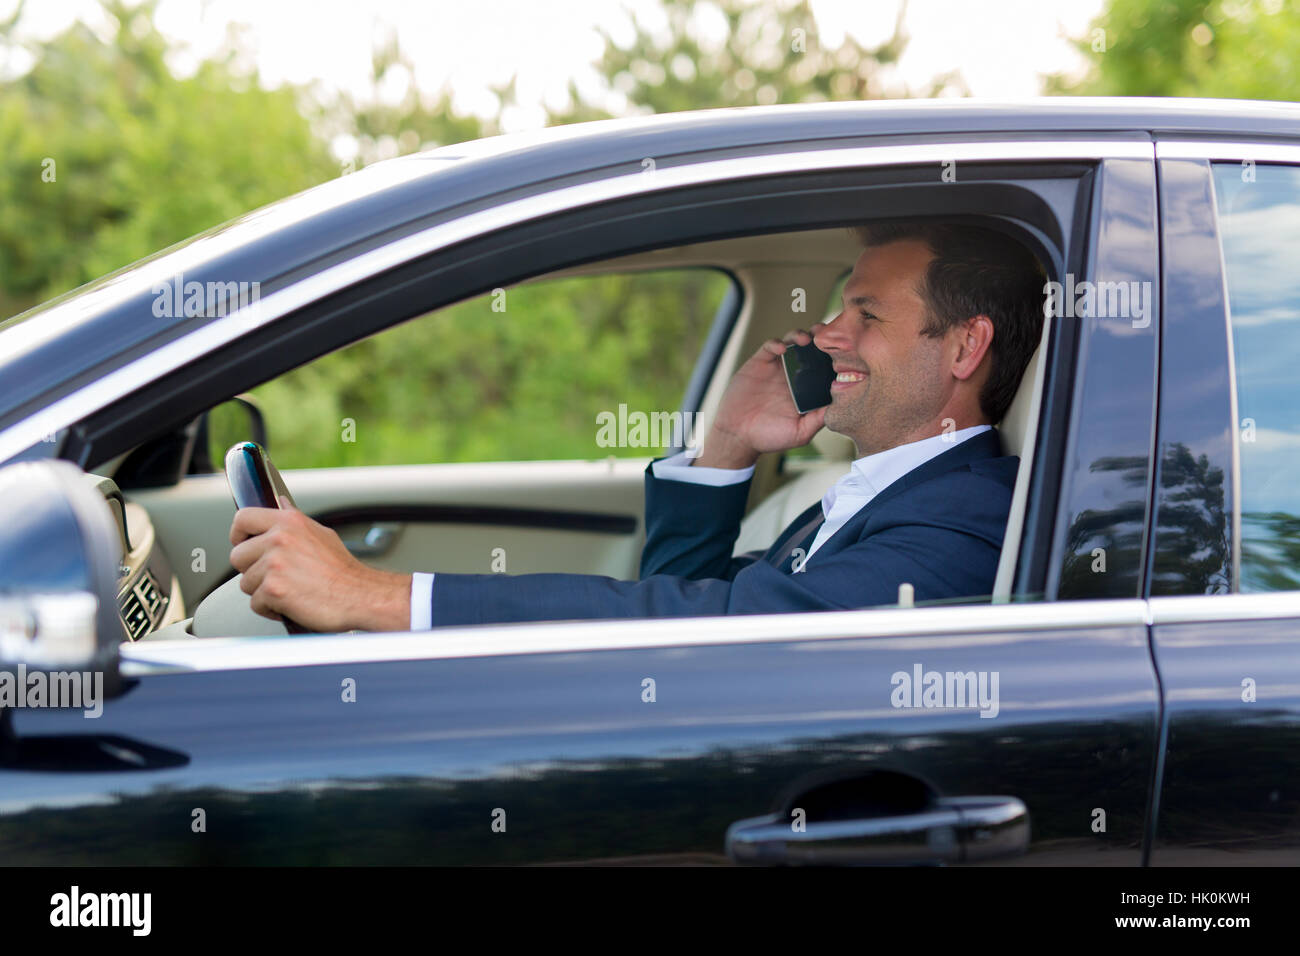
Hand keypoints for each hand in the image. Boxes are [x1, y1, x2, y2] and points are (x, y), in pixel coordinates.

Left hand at [229, 498, 410, 631]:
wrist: (361, 596)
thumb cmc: (343, 571)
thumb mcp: (321, 534)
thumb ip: (293, 521)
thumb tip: (280, 503)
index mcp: (289, 522)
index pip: (243, 518)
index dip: (239, 534)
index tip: (245, 544)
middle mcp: (280, 538)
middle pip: (238, 556)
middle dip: (253, 570)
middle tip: (278, 576)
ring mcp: (275, 564)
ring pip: (245, 583)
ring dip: (263, 592)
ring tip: (290, 590)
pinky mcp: (274, 589)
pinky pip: (255, 603)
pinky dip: (271, 609)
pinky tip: (292, 603)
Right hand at [694, 329, 828, 468]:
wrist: (737, 435)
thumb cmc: (769, 438)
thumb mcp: (801, 433)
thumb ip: (819, 419)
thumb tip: (841, 405)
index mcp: (807, 388)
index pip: (825, 366)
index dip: (834, 356)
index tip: (843, 352)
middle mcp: (794, 374)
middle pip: (812, 348)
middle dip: (821, 338)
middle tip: (827, 335)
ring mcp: (777, 367)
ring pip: (792, 342)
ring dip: (801, 335)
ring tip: (806, 339)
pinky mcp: (759, 363)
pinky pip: (770, 346)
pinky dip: (777, 343)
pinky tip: (782, 348)